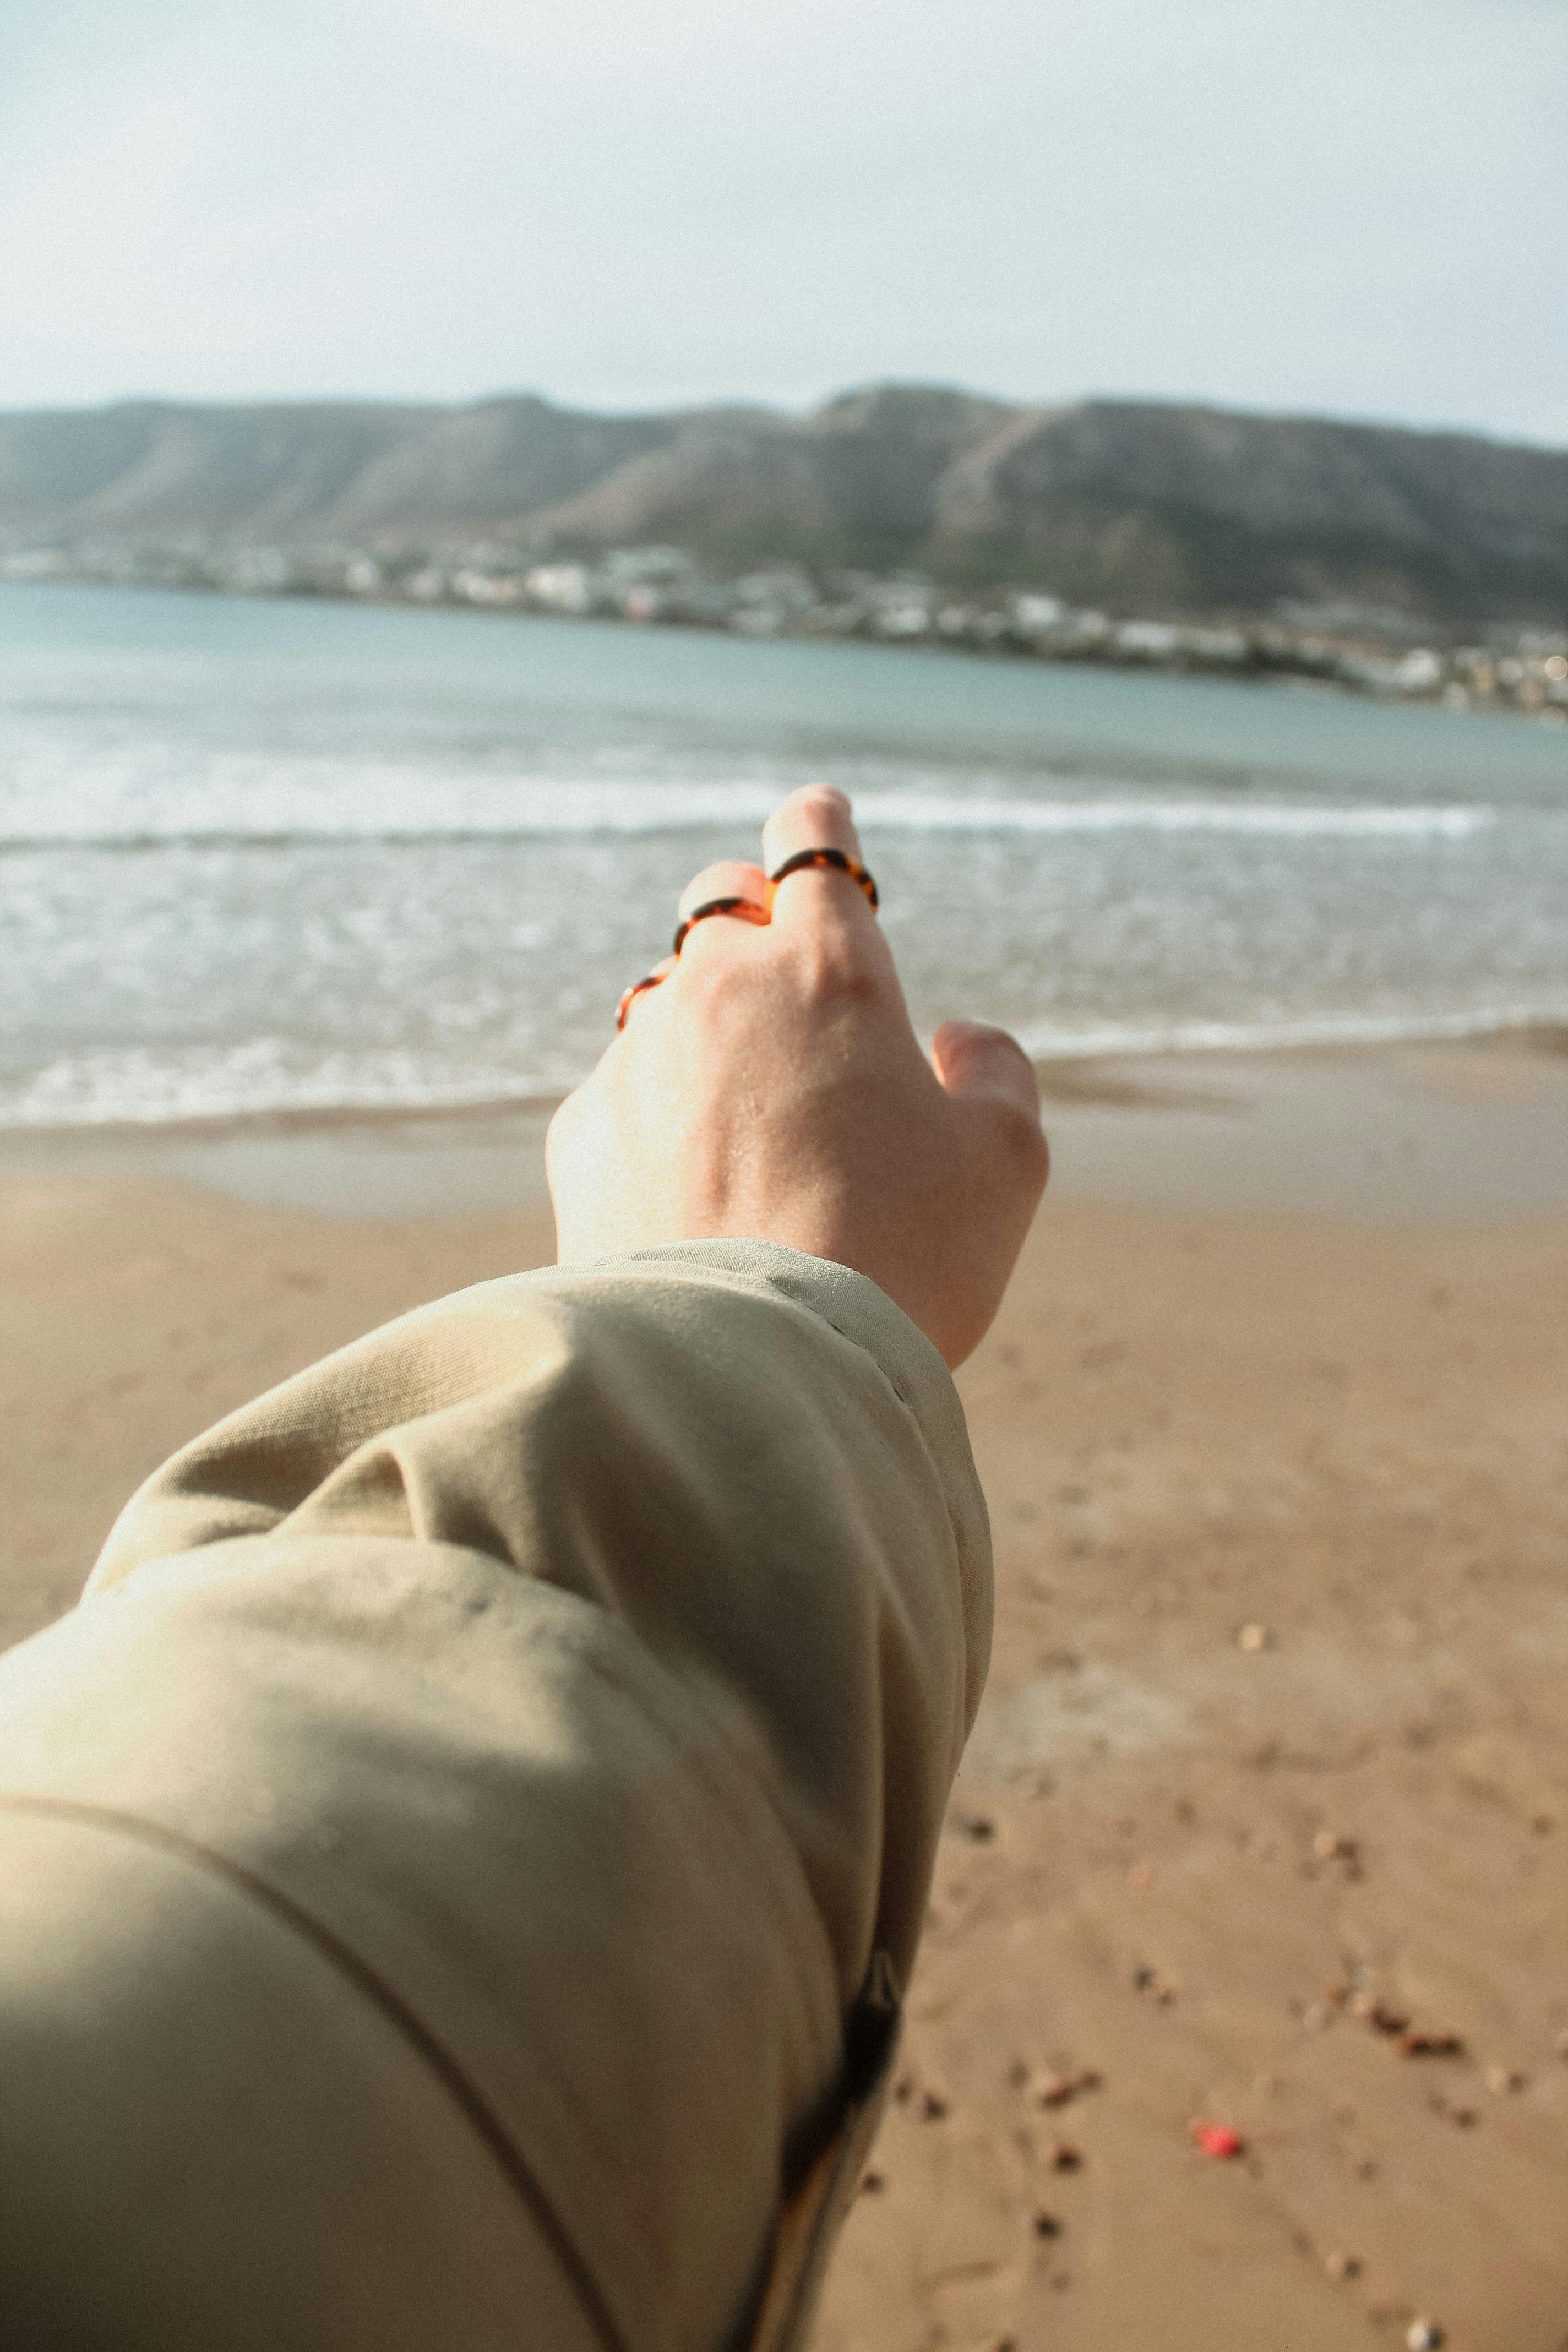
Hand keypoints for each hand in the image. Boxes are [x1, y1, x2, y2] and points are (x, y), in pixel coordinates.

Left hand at [546, 786, 1047, 1365]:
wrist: (754, 1367)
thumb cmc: (902, 1257)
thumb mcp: (1005, 1162)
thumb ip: (994, 1071)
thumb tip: (953, 1036)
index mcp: (830, 968)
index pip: (810, 841)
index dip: (818, 826)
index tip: (820, 826)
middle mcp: (719, 987)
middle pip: (719, 901)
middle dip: (754, 918)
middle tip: (793, 979)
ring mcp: (637, 1056)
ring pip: (666, 1002)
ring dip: (706, 1031)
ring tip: (751, 1115)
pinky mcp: (581, 1133)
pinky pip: (622, 1093)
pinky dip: (658, 1117)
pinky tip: (693, 1188)